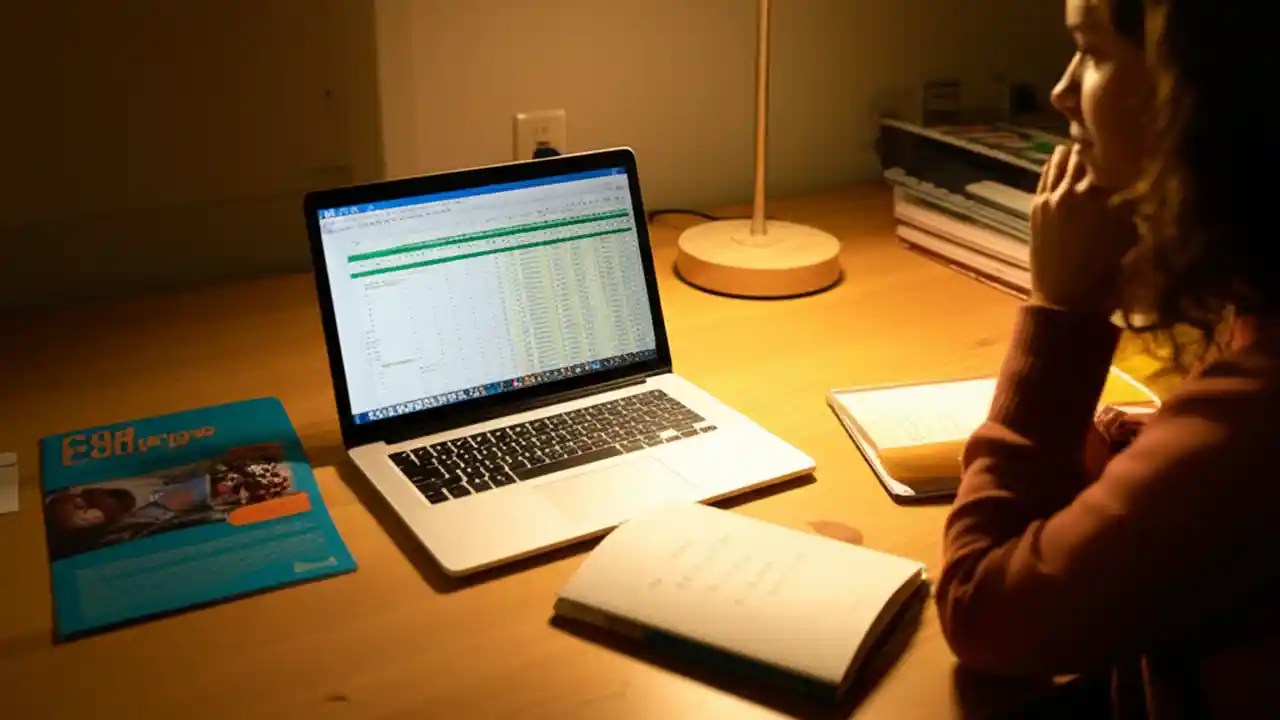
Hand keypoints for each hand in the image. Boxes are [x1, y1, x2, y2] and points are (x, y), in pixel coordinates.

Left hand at [1030, 144, 1138, 312]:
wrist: (1067, 298)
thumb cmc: (1108, 271)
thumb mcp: (1131, 233)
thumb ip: (1133, 201)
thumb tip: (1142, 175)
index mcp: (1103, 195)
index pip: (1110, 154)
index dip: (1118, 143)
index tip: (1126, 135)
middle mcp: (1075, 190)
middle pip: (1084, 152)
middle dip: (1095, 144)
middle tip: (1103, 135)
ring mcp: (1052, 197)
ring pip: (1061, 160)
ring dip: (1072, 152)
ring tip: (1082, 143)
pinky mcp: (1036, 206)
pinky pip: (1045, 175)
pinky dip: (1054, 164)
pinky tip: (1060, 157)